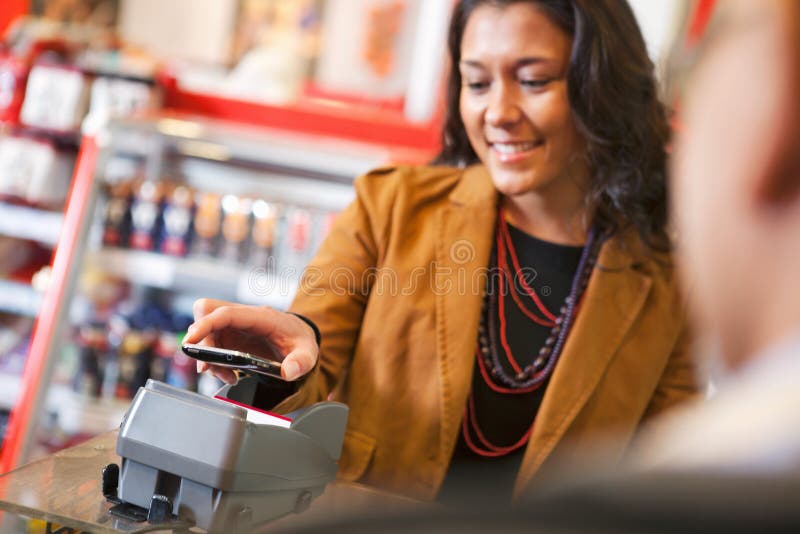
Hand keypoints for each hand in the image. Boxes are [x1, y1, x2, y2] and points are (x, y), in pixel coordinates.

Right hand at [183, 298, 318, 383]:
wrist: (299, 337)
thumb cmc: (300, 340)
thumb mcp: (308, 352)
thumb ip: (300, 362)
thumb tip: (288, 372)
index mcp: (261, 316)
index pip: (226, 313)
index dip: (205, 325)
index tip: (191, 340)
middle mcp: (244, 317)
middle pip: (207, 314)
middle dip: (202, 340)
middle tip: (209, 365)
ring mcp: (235, 325)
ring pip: (207, 331)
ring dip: (208, 356)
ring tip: (227, 375)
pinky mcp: (230, 336)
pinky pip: (211, 344)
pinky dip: (214, 362)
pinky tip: (230, 374)